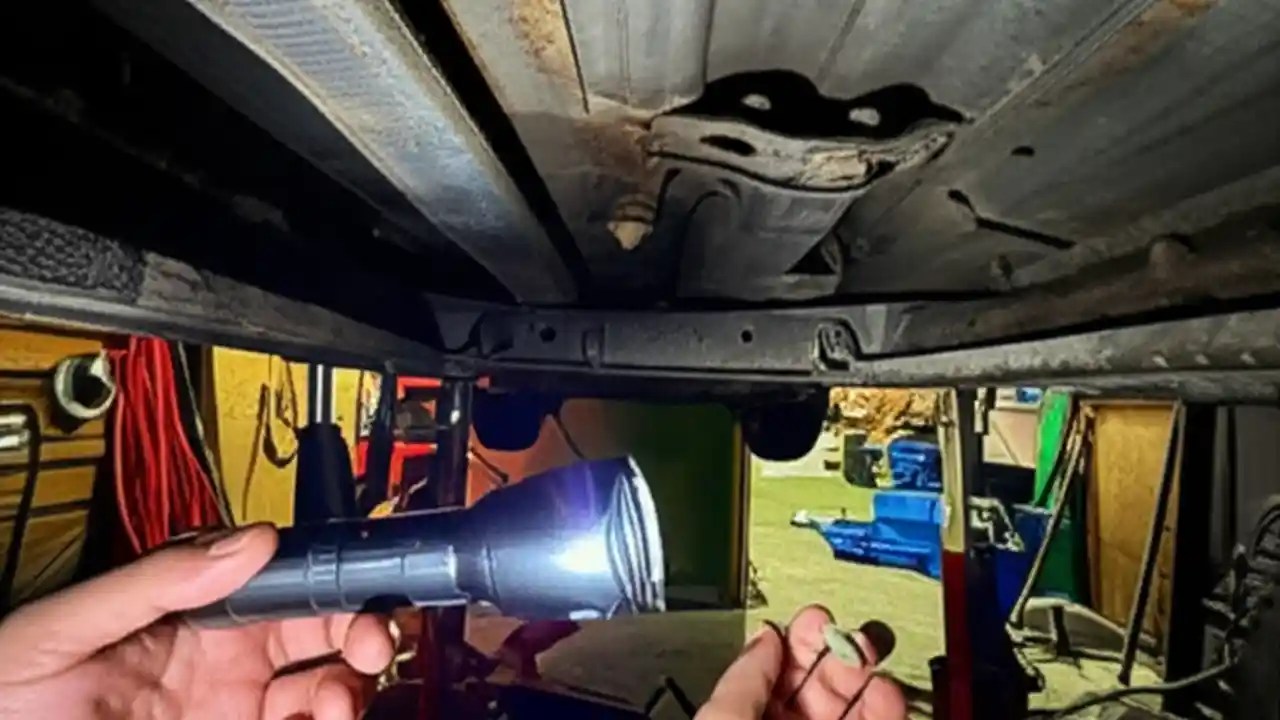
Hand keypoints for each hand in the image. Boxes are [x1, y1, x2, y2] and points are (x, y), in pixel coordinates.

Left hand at [0, 524, 394, 719]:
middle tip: (370, 643)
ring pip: (327, 687)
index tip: (350, 586)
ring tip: (338, 702)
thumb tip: (247, 540)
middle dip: (362, 628)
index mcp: (185, 613)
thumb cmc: (2, 701)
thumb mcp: (60, 629)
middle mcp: (220, 660)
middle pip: (321, 632)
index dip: (324, 579)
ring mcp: (233, 710)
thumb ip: (154, 579)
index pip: (276, 580)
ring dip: (351, 686)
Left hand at [697, 605, 906, 719]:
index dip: (799, 641)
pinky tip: (888, 690)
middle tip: (854, 632)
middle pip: (822, 686)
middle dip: (840, 653)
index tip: (817, 617)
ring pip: (853, 707)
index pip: (779, 671)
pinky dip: (887, 708)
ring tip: (874, 655)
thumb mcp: (724, 717)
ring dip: (867, 679)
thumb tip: (765, 634)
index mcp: (746, 717)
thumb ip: (744, 678)